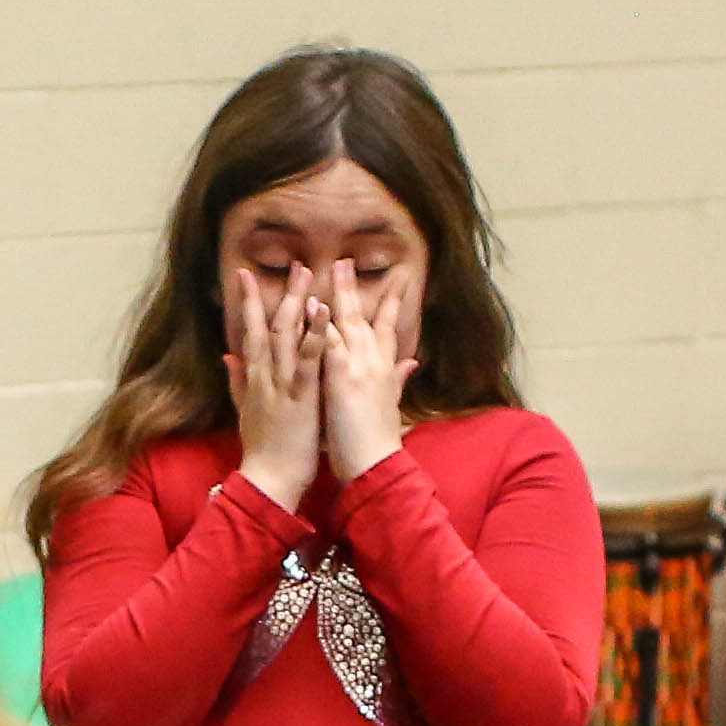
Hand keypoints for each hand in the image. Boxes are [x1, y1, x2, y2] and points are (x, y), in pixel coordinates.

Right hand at [224, 268, 325, 509]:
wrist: (268, 481)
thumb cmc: (262, 450)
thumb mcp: (244, 411)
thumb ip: (236, 381)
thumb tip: (227, 356)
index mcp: (255, 378)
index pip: (251, 332)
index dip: (249, 302)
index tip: (246, 275)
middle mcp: (266, 376)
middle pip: (272, 326)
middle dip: (283, 293)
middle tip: (297, 264)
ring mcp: (281, 385)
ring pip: (287, 336)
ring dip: (297, 302)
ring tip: (308, 274)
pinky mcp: (300, 397)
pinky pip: (308, 361)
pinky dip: (314, 335)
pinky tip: (322, 312)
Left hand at [308, 258, 416, 480]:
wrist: (375, 465)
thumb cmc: (379, 441)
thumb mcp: (392, 404)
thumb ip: (398, 378)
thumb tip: (411, 362)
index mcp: (385, 368)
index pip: (390, 325)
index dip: (393, 300)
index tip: (397, 276)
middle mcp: (374, 361)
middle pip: (366, 315)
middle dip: (356, 287)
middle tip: (347, 260)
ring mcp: (359, 367)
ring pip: (348, 321)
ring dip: (338, 293)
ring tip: (331, 267)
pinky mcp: (341, 378)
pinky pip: (330, 343)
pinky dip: (322, 323)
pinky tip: (314, 304)